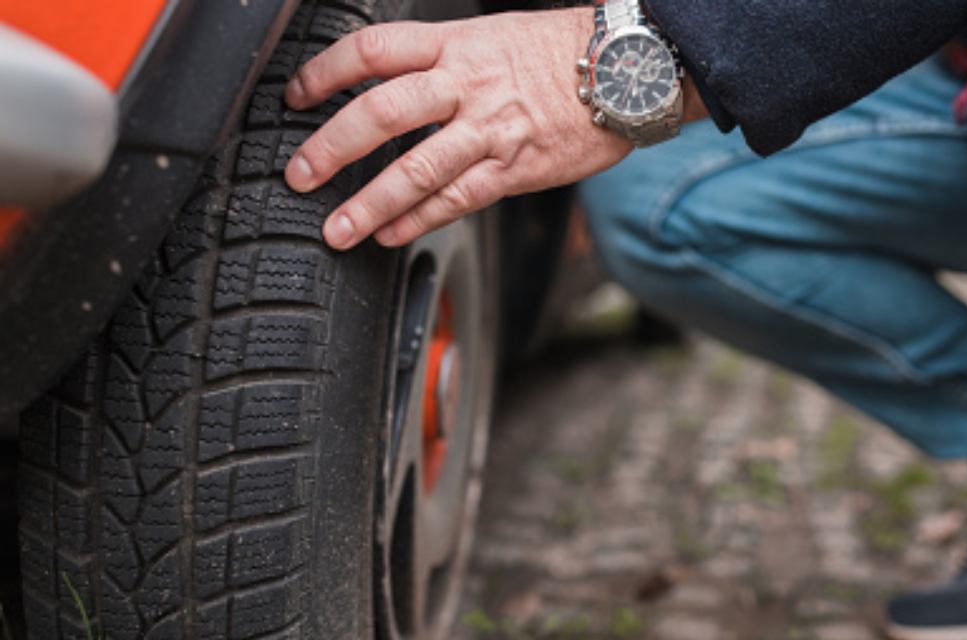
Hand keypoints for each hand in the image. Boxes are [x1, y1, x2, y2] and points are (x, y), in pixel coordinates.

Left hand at [284, 8, 631, 249]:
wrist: (627, 71)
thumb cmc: (559, 53)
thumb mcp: (491, 35)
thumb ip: (441, 60)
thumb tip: (390, 84)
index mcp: (455, 44)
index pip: (372, 51)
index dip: (326, 72)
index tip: (296, 95)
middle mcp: (467, 85)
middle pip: (381, 113)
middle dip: (331, 147)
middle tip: (299, 176)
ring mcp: (491, 130)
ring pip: (417, 169)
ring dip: (370, 204)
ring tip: (337, 229)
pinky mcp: (515, 168)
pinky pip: (458, 199)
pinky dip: (419, 220)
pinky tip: (391, 234)